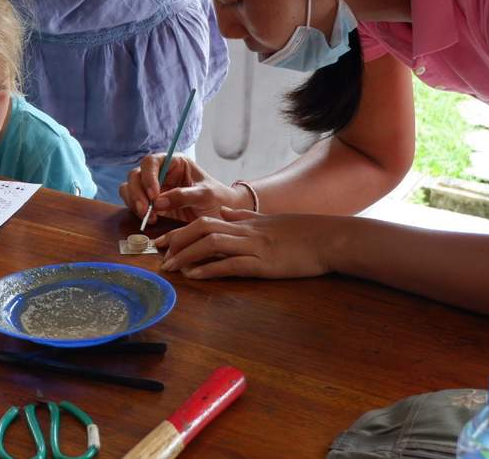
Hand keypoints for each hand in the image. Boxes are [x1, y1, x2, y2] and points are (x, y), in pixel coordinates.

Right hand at [119, 154, 249, 225]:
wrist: (223, 217)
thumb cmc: (218, 199)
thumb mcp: (206, 195)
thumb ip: (183, 196)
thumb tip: (158, 202)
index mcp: (175, 163)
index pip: (152, 162)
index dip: (148, 176)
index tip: (154, 195)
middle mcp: (160, 174)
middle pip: (136, 175)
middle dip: (137, 192)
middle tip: (145, 210)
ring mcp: (153, 189)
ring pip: (130, 188)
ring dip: (134, 202)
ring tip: (148, 217)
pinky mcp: (151, 205)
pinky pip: (133, 204)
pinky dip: (136, 211)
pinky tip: (150, 221)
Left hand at [155, 208, 334, 278]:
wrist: (328, 239)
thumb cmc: (302, 233)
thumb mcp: (270, 221)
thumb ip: (245, 218)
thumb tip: (224, 213)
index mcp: (246, 223)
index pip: (206, 221)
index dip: (182, 231)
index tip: (164, 242)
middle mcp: (246, 232)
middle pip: (202, 228)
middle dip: (178, 241)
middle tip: (160, 255)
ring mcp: (254, 247)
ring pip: (212, 243)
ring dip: (188, 254)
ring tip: (171, 267)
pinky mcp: (264, 264)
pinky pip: (231, 264)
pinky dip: (210, 268)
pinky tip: (195, 275)